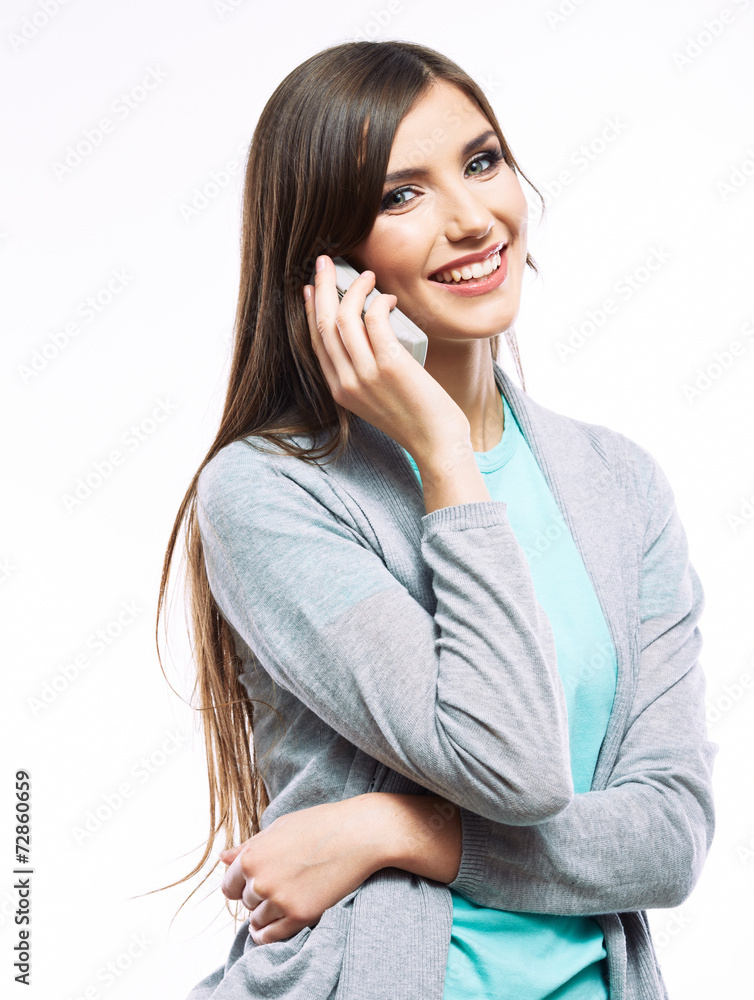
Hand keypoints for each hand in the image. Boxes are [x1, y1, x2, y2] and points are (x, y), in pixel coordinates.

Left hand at [218, 796, 386, 944]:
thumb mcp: (279, 828)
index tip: (255, 883)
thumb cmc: (319, 825)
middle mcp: (260, 881)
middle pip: (246, 903)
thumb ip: (249, 847)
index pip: (229, 886)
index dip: (242, 884)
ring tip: (285, 897)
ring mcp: (280, 901)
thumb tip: (222, 858)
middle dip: (259, 895)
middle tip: (282, 881)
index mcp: (251, 857)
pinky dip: (269, 934)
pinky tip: (274, 925)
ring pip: (258, 920)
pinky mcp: (300, 916)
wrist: (359, 834)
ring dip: (267, 912)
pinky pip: (272, 937)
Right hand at [302, 256, 469, 461]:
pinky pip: (375, 321)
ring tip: (368, 275)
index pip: (317, 342)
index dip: (312, 310)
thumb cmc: (415, 418)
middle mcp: (346, 382)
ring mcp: (366, 375)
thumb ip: (366, 373)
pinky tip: (389, 298)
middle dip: (323, 287)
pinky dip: (380, 302)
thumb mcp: (378, 398)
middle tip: (325, 262)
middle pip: (324, 324)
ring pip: (345, 319)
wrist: (436, 442)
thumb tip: (372, 333)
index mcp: (339, 390)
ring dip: (354, 289)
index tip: (315, 287)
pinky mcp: (389, 365)